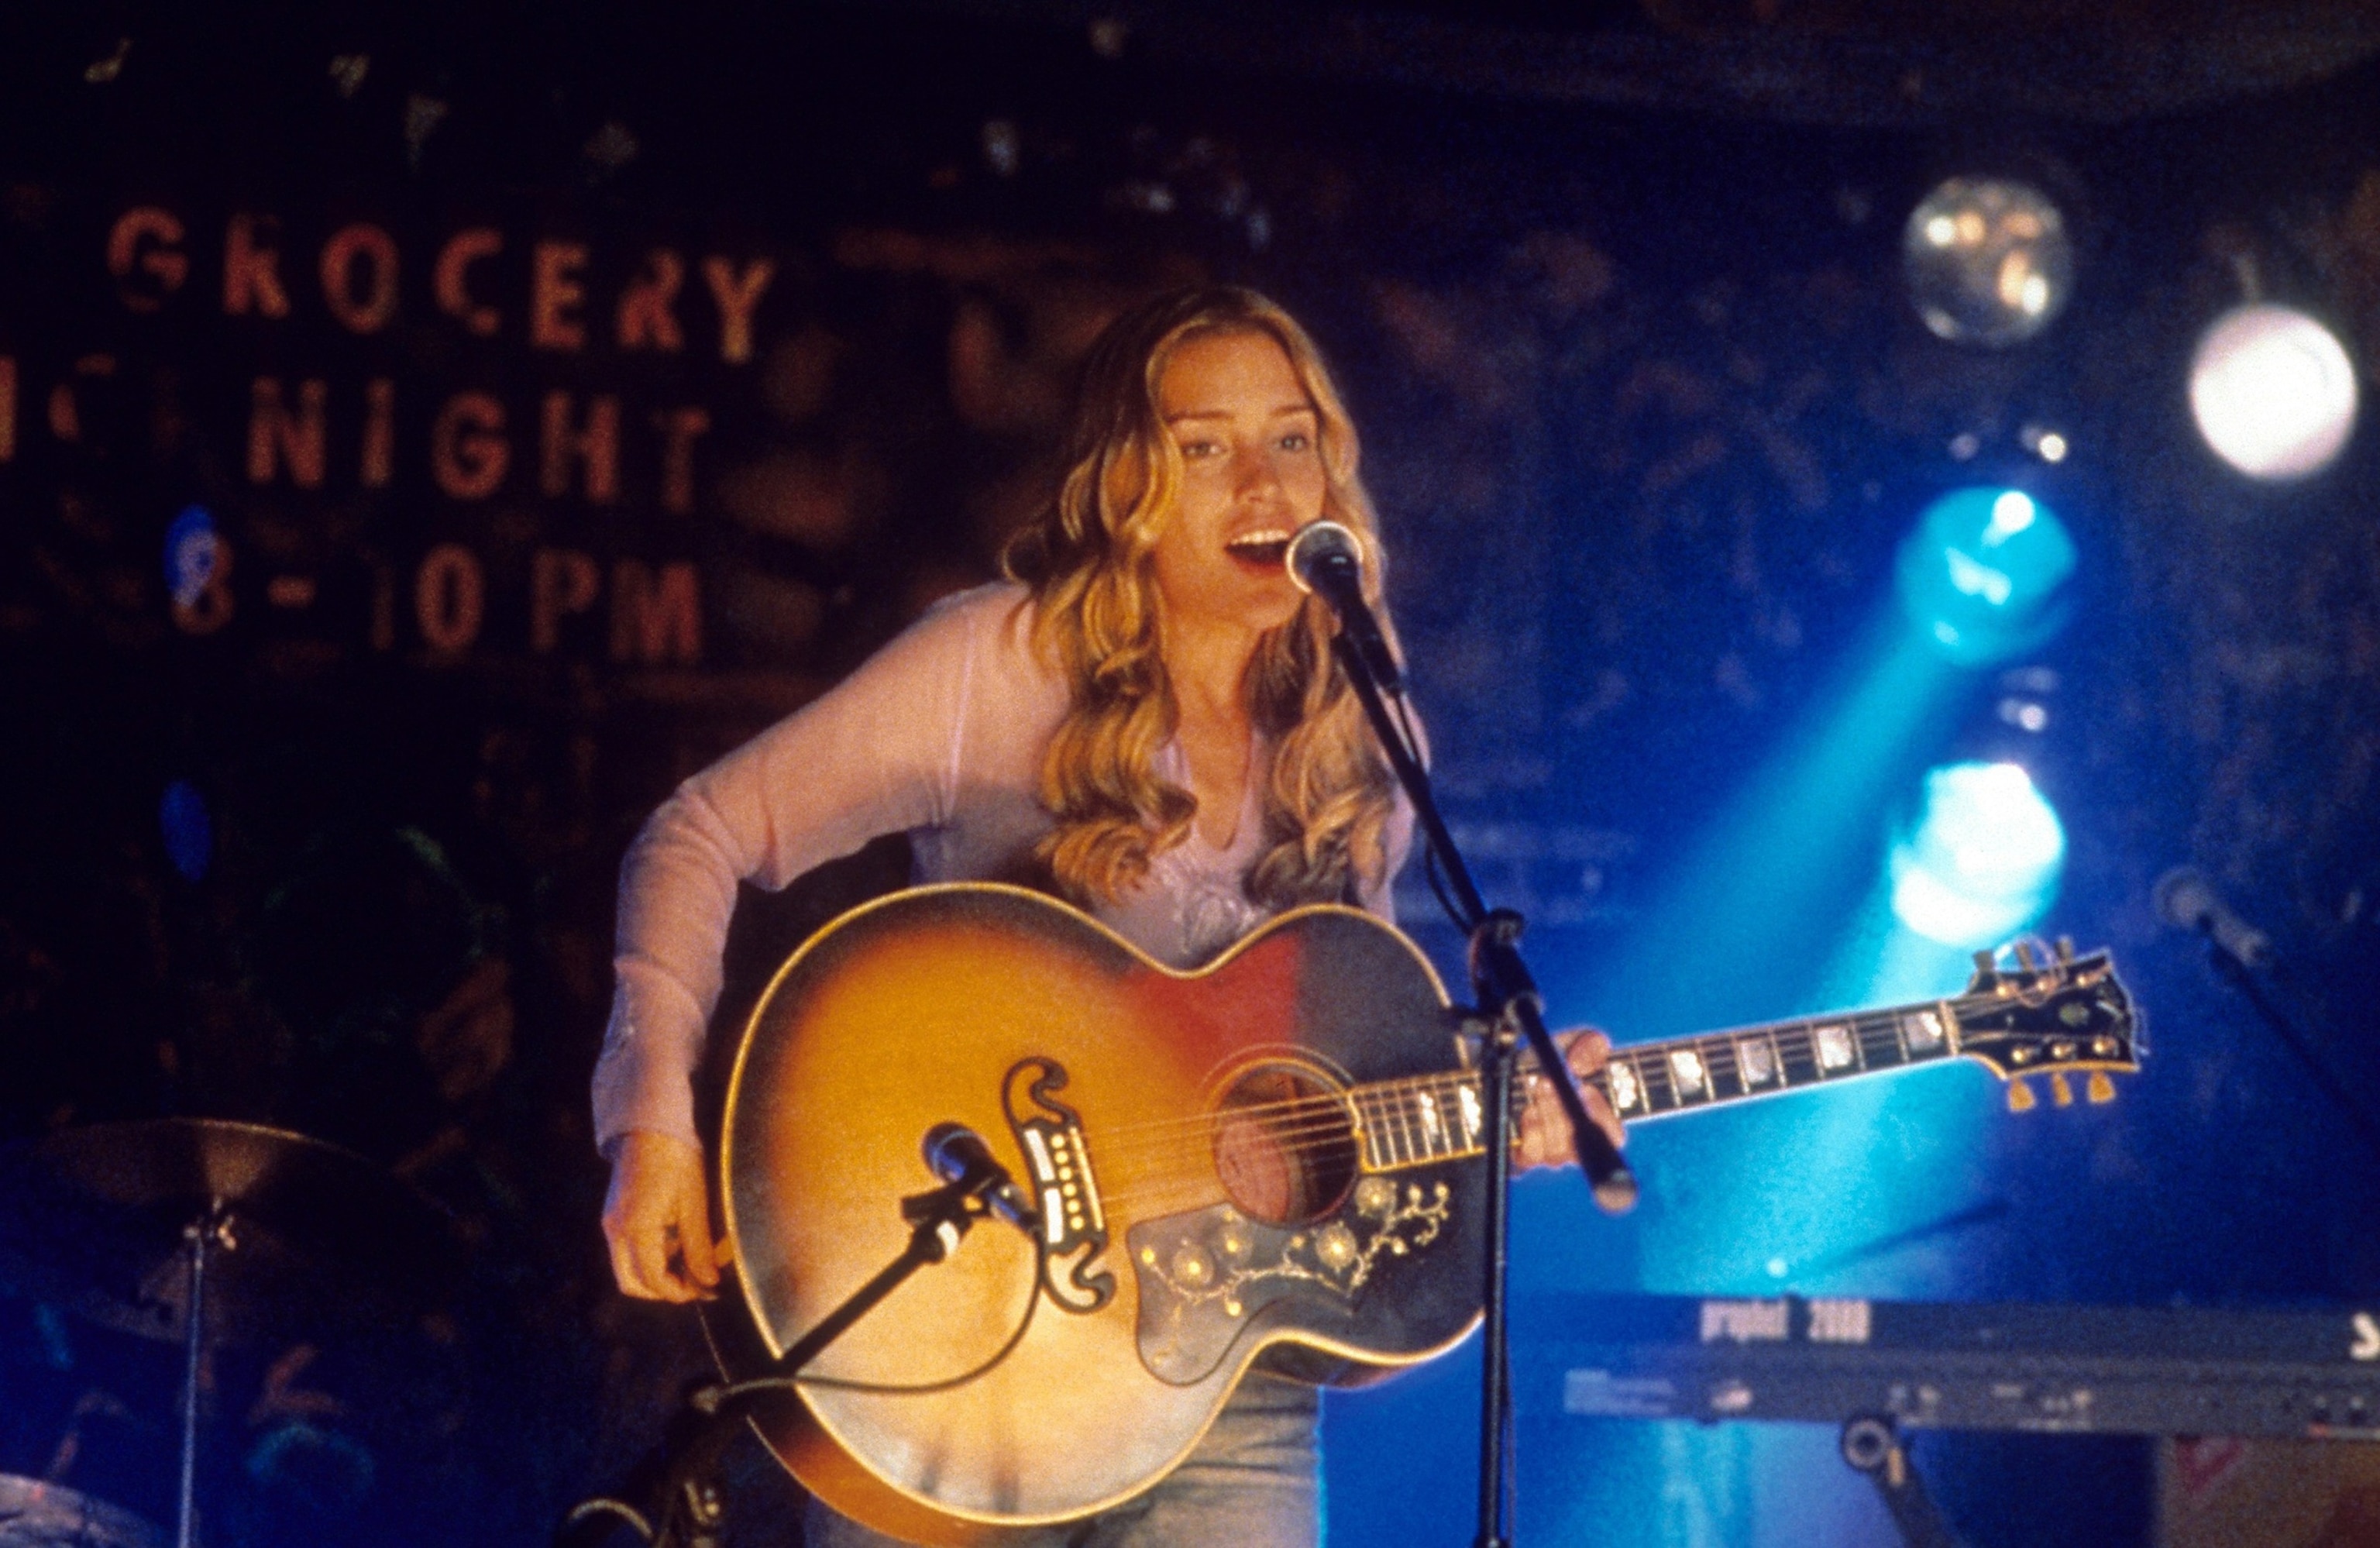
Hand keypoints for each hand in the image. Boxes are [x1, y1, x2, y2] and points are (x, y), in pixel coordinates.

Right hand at [602, 1130, 725, 1301]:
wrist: (649, 1126)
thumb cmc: (676, 1158)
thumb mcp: (694, 1201)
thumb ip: (699, 1245)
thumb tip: (709, 1280)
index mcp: (636, 1226)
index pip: (653, 1279)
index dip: (679, 1292)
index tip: (705, 1289)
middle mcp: (616, 1230)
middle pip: (633, 1284)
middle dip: (663, 1290)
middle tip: (695, 1283)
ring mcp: (610, 1224)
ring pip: (627, 1271)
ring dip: (655, 1275)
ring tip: (688, 1259)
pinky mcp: (612, 1217)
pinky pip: (626, 1252)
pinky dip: (648, 1258)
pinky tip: (675, 1241)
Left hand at [1513, 1028, 1626, 1172]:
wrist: (1506, 1072)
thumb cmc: (1546, 1061)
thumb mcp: (1569, 1044)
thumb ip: (1589, 1045)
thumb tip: (1582, 1062)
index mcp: (1598, 1121)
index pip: (1614, 1137)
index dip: (1602, 1118)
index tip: (1586, 1090)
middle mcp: (1578, 1144)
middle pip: (1580, 1144)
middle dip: (1562, 1110)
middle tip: (1547, 1082)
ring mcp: (1552, 1154)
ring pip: (1556, 1151)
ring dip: (1545, 1115)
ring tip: (1535, 1088)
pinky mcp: (1527, 1158)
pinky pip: (1532, 1155)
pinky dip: (1529, 1130)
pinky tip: (1526, 1110)